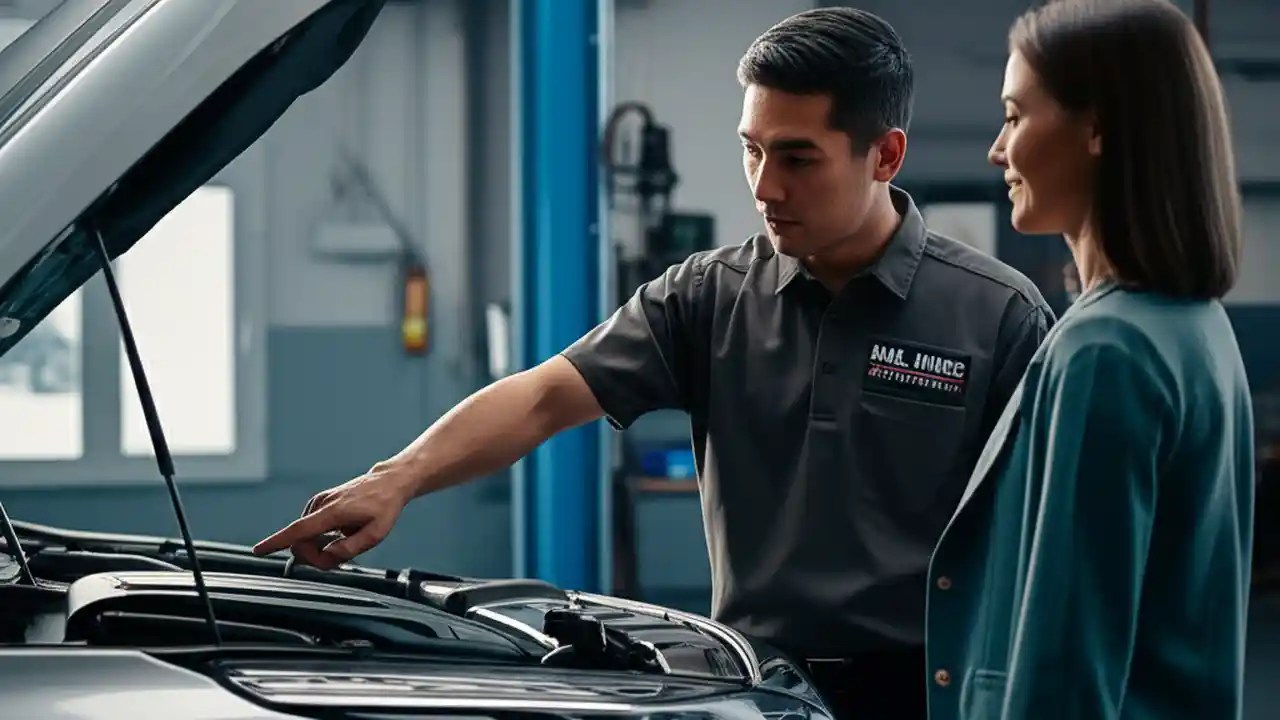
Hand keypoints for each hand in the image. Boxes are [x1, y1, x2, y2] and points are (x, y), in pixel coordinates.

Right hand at [252, 461, 418, 569]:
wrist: (388, 483)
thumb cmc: (383, 507)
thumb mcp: (376, 534)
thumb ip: (349, 549)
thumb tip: (326, 557)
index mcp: (333, 512)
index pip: (298, 530)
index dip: (277, 542)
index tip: (259, 550)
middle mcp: (321, 505)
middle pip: (301, 541)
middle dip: (314, 557)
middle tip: (340, 559)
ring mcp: (318, 502)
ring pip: (305, 537)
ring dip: (319, 548)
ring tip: (346, 542)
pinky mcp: (319, 503)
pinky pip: (310, 529)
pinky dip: (320, 538)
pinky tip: (339, 535)